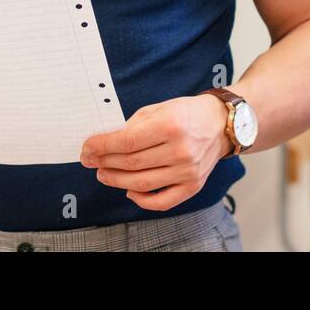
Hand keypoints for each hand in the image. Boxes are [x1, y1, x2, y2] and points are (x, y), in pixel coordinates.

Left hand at [80, 94, 231, 210]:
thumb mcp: (159, 108)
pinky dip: (141, 200)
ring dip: (116, 180)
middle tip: (90, 160)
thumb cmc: (188, 113)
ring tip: (103, 174)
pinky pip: (162, 201)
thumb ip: (134, 125)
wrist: (221, 124)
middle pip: (131, 163)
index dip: (102, 146)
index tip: (88, 148)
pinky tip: (128, 190)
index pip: (127, 141)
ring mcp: (188, 171)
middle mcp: (181, 150)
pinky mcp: (193, 186)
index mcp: (171, 125)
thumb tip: (106, 142)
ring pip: (141, 183)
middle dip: (104, 162)